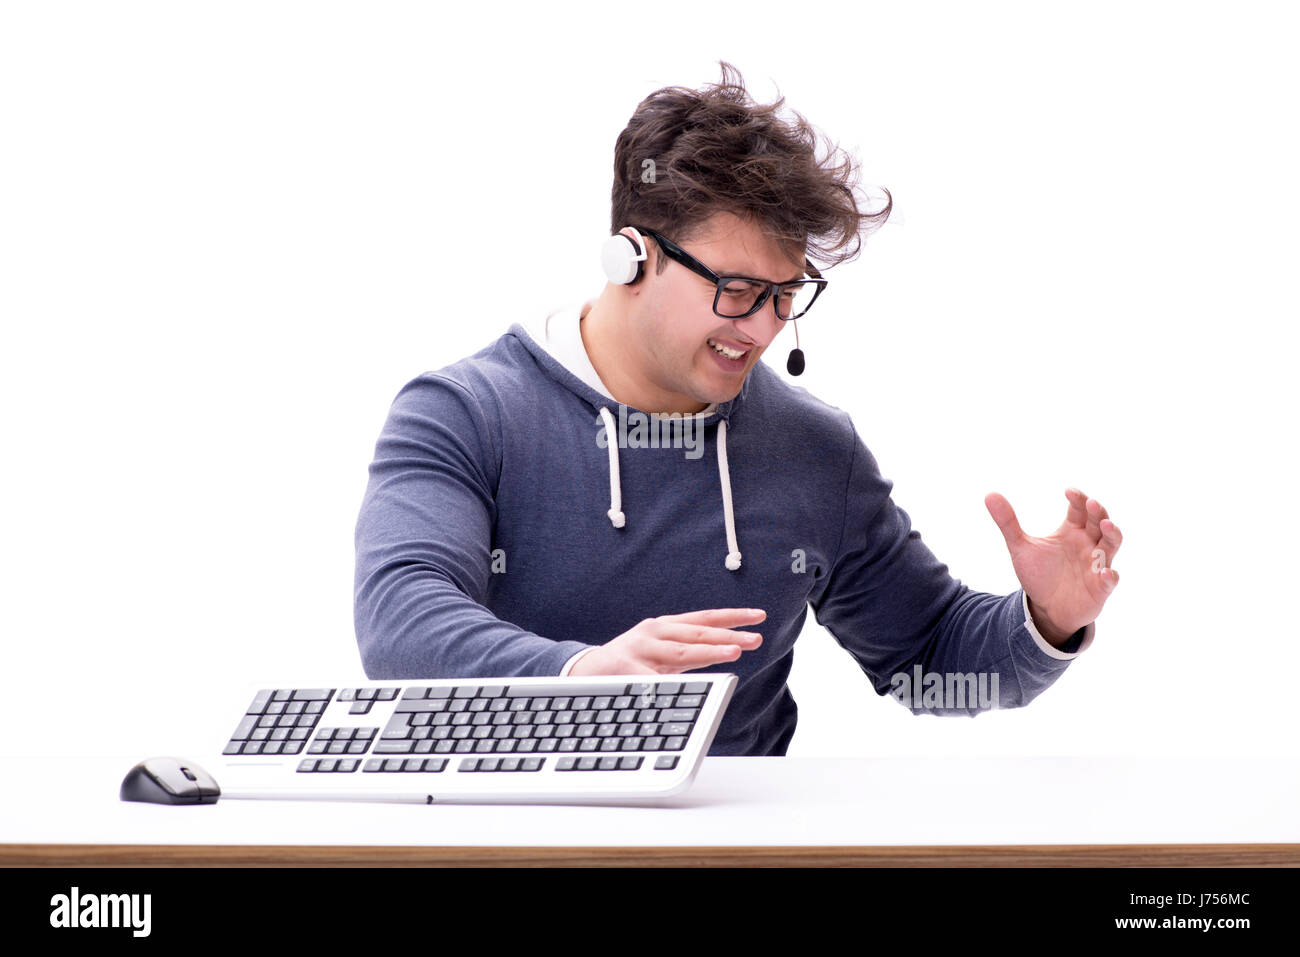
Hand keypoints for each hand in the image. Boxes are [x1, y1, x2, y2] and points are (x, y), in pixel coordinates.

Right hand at [569, 608, 765, 675]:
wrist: (584, 669)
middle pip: (698, 633)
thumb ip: (693, 653)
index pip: (705, 618)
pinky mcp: (625, 668)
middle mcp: (655, 631)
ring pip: (681, 652)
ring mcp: (640, 648)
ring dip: (709, 652)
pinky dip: (671, 684)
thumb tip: (729, 650)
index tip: (758, 617)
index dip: (732, 616)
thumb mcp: (664, 654)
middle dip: (729, 635)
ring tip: (734, 653)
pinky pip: (652, 679)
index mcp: (666, 625)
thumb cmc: (631, 661)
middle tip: (756, 639)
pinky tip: (689, 687)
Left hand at [985, 488, 1121, 645]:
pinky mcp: (1100, 588)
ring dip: (1112, 534)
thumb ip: (1008, 522)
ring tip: (1106, 524)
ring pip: (1112, 545)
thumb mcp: (1020, 547)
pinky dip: (1109, 576)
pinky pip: (1109, 580)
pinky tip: (1105, 573)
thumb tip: (989, 494)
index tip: (1068, 491)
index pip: (1079, 510)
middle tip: (1091, 503)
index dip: (1078, 499)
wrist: (1046, 609)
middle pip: (1099, 522)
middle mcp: (1088, 544)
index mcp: (1072, 531)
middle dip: (1097, 512)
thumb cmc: (1039, 574)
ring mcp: (1097, 565)